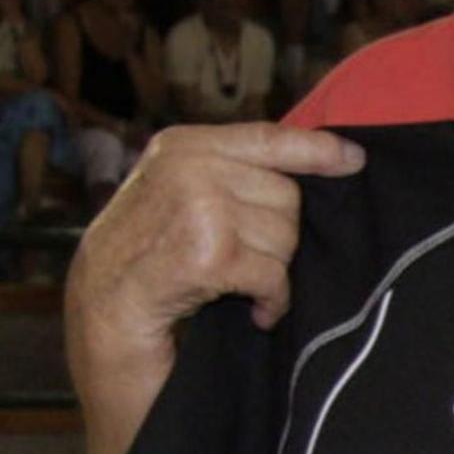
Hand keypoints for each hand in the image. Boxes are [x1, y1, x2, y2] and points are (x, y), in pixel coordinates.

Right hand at [68, 122, 364, 360]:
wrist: (100, 315)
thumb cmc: (143, 259)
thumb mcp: (178, 196)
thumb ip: (227, 174)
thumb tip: (309, 163)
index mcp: (183, 145)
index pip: (268, 138)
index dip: (317, 150)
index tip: (354, 159)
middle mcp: (189, 167)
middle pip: (287, 196)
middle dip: (278, 237)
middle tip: (247, 263)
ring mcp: (198, 207)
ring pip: (285, 236)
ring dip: (273, 272)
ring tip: (242, 286)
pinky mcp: (208, 254)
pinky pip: (274, 275)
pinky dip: (272, 300)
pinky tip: (254, 311)